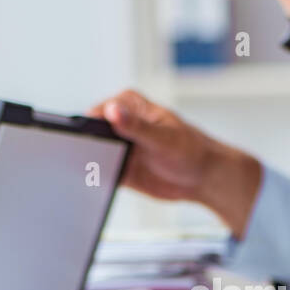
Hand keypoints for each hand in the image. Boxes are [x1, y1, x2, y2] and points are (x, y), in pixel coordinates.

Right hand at [89, 90, 261, 237]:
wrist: (203, 177)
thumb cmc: (190, 149)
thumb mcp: (163, 138)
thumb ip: (136, 126)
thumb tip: (113, 110)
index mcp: (129, 105)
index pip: (98, 112)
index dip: (88, 126)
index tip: (86, 140)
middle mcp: (121, 124)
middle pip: (91, 134)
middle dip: (86, 147)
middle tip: (89, 160)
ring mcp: (119, 147)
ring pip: (94, 154)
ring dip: (91, 164)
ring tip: (96, 173)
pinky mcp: (120, 168)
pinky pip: (102, 173)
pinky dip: (99, 179)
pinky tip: (101, 184)